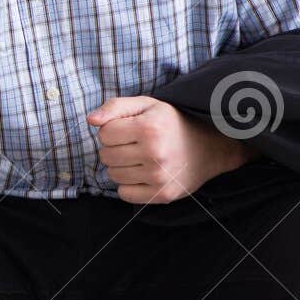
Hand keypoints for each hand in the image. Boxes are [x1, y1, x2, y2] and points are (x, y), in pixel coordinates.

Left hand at [86, 96, 251, 203]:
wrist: (209, 146)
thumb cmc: (172, 123)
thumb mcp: (147, 105)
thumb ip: (115, 107)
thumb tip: (91, 120)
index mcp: (149, 128)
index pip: (104, 133)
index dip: (112, 129)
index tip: (129, 129)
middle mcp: (155, 153)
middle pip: (106, 156)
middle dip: (115, 148)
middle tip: (134, 144)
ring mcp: (159, 177)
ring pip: (113, 176)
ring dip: (121, 167)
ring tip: (140, 158)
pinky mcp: (162, 194)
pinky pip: (124, 194)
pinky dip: (128, 185)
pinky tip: (143, 174)